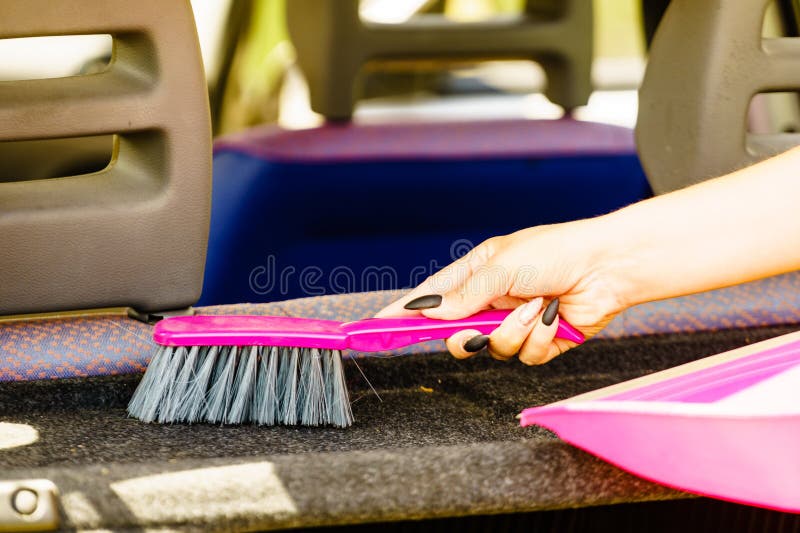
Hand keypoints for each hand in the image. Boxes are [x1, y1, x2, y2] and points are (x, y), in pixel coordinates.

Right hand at [375, 221, 627, 363]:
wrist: (607, 266)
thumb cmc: (555, 252)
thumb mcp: (501, 266)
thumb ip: (463, 294)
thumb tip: (428, 312)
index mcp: (476, 275)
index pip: (432, 298)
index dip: (405, 314)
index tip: (376, 326)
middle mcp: (492, 302)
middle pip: (457, 336)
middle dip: (467, 336)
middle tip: (474, 331)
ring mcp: (515, 323)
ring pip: (493, 350)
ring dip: (514, 330)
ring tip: (535, 305)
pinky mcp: (540, 342)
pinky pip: (525, 355)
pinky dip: (539, 337)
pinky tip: (552, 315)